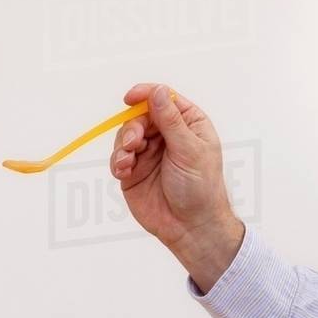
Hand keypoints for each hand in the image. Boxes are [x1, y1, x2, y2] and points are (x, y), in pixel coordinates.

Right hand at [111, 84, 244, 292]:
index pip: (164, 99)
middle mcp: (166, 135)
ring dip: (123, 145)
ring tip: (129, 160)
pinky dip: (117, 161)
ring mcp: (148, 153)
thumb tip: (157, 91)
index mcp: (187, 124)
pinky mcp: (133, 172)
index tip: (130, 98)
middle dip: (133, 127)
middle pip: (140, 116)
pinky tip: (124, 170)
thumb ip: (170, 120)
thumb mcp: (189, 149)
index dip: (146, 94)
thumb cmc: (200, 187)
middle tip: (134, 143)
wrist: (190, 227)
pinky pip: (118, 158)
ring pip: (125, 135)